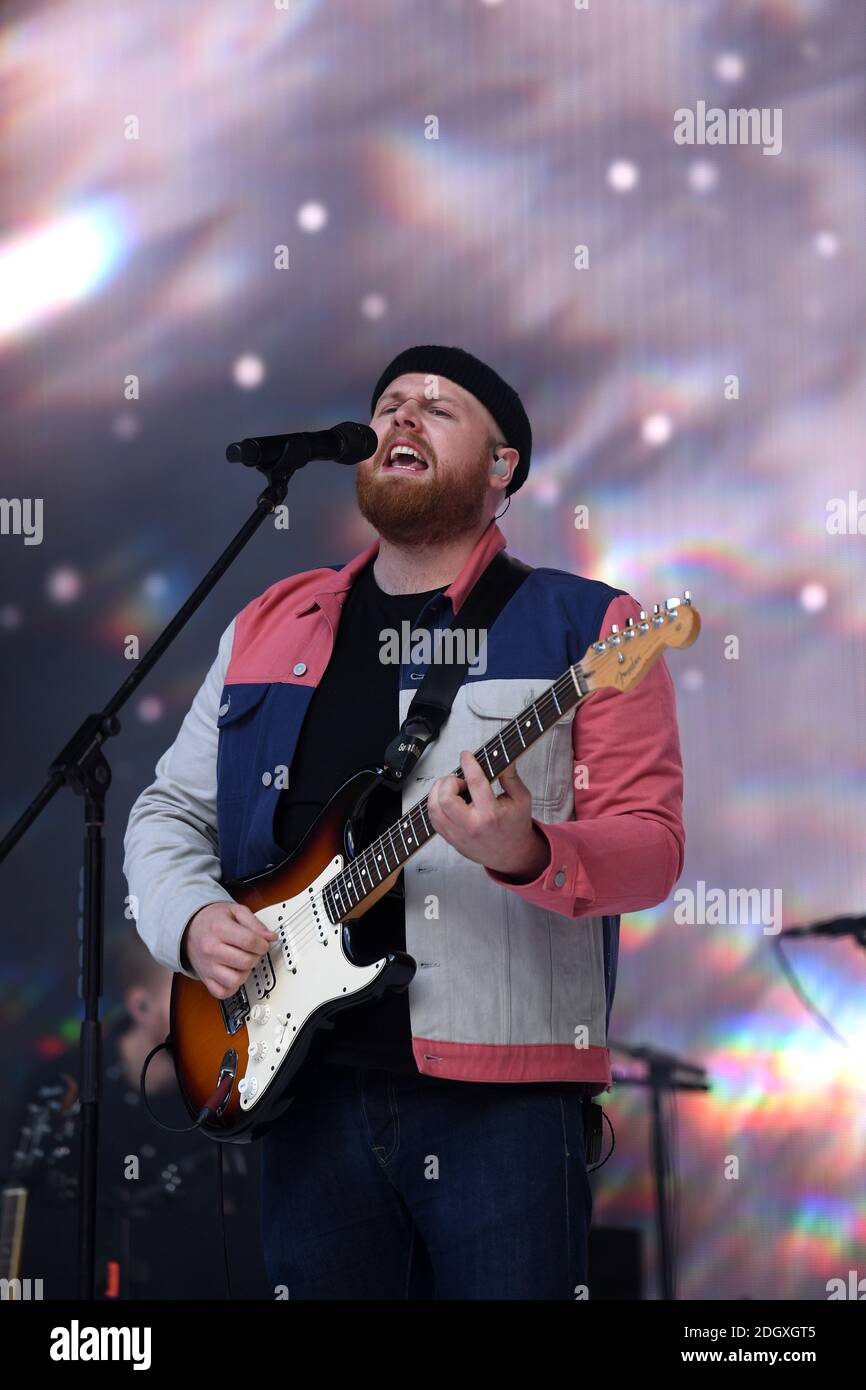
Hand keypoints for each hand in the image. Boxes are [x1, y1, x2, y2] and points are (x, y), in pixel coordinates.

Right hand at [182, 901, 277, 999]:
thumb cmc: (213, 919)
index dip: (263, 944)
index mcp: (219, 929)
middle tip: (254, 951)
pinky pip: (223, 992)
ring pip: (236, 980)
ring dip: (246, 973)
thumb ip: (255, 923)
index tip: (264, 943)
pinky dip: (232, 987)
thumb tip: (270, 937)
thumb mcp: (235, 911)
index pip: (250, 942)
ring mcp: (207, 966)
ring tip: (244, 963)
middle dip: (256, 956)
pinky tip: (235, 974)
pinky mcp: (205, 978)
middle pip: (245, 962)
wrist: (189, 927)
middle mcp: (211, 949)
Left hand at [427, 751, 550, 879]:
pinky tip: (447, 800)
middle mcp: (472, 825)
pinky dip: (436, 804)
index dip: (468, 764)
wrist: (511, 855)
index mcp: (491, 814)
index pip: (475, 783)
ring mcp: (458, 834)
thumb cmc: (515, 826)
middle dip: (449, 781)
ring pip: (434, 808)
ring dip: (438, 791)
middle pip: (446, 798)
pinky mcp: (450, 839)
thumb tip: (503, 759)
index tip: (466, 755)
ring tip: (452, 788)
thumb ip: (511, 778)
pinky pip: (433, 819)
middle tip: (460, 781)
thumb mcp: (522, 800)